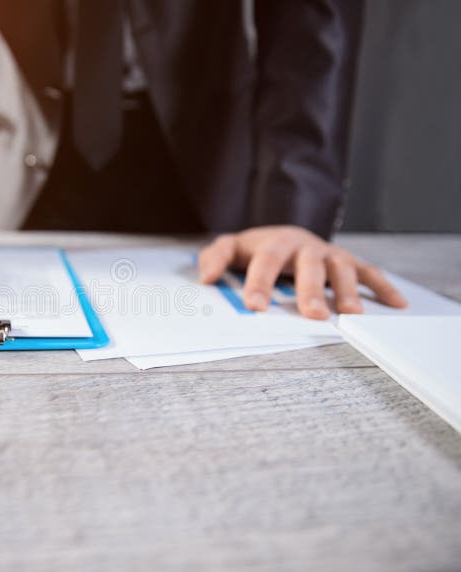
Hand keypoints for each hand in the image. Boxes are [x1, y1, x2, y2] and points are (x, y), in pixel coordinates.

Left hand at [198, 225, 407, 319]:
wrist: (285, 235)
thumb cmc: (256, 250)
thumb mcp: (231, 249)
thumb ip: (215, 257)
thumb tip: (207, 277)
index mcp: (274, 243)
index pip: (266, 261)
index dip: (260, 282)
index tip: (255, 306)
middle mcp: (305, 246)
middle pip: (309, 265)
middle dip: (311, 290)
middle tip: (312, 315)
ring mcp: (329, 254)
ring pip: (341, 269)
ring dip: (347, 291)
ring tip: (351, 314)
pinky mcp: (347, 262)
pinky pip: (368, 272)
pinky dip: (383, 287)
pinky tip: (396, 304)